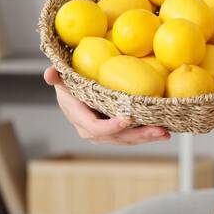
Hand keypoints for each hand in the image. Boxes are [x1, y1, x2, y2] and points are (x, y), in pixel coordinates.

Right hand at [43, 66, 170, 143]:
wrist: (74, 94)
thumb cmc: (70, 82)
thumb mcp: (63, 78)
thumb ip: (57, 77)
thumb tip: (49, 73)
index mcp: (79, 117)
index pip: (94, 127)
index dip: (110, 126)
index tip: (126, 119)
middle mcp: (91, 131)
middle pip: (116, 138)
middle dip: (138, 135)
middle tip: (159, 130)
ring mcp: (104, 134)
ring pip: (126, 139)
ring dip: (147, 137)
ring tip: (165, 133)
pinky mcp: (115, 133)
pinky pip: (131, 136)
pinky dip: (146, 134)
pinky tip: (163, 131)